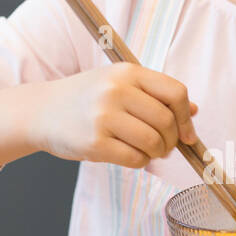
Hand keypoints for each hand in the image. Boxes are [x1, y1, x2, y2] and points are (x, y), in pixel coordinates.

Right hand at [28, 64, 198, 166]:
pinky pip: (135, 159)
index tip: (186, 133)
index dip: (186, 117)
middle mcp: (116, 91)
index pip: (175, 92)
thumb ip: (155, 94)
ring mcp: (104, 117)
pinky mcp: (95, 143)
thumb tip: (193, 110)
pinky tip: (130, 156)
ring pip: (153, 143)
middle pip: (166, 122)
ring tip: (147, 151)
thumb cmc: (86, 99)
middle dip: (171, 140)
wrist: (41, 111)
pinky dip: (140, 162)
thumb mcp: (118, 84)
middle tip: (162, 146)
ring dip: (157, 153)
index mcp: (127, 72)